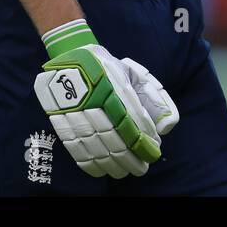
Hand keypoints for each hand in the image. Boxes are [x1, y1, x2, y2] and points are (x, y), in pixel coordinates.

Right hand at [34, 20, 179, 178]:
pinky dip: (90, 164)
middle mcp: (96, 100)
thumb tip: (166, 127)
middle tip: (142, 168)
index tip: (154, 152)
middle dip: (131, 159)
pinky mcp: (60, 118)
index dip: (144, 143)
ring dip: (114, 165)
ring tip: (126, 172)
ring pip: (96, 148)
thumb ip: (153, 98)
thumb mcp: (133, 74)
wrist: (69, 55)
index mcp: (115, 87)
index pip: (133, 123)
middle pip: (115, 140)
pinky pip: (75, 148)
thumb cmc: (107, 67)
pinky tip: (102, 170)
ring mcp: (76, 111)